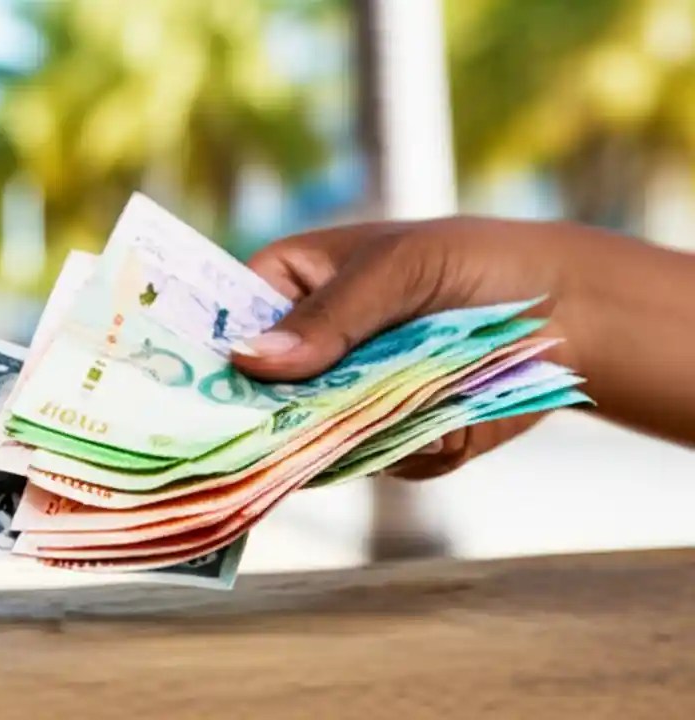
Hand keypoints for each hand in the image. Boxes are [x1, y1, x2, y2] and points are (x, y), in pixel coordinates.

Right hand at [231, 216, 596, 478]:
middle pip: (259, 399)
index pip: (222, 326)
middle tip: (296, 425)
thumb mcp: (394, 272)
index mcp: (288, 289)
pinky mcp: (387, 440)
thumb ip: (329, 318)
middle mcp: (306, 352)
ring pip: (316, 443)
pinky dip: (414, 448)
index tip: (188, 395)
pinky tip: (451, 422)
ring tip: (416, 410)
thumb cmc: (469, 263)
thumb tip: (250, 361)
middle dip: (280, 418)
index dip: (203, 359)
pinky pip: (376, 464)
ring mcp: (344, 401)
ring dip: (360, 438)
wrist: (565, 312)